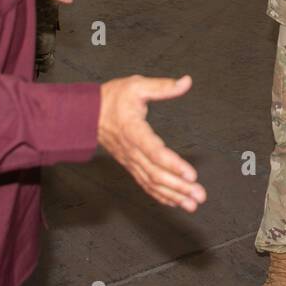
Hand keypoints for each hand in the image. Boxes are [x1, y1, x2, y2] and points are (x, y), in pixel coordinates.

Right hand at [98, 74, 205, 212]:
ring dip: (173, 195)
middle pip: (156, 173)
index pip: (154, 151)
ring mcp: (130, 161)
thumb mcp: (137, 85)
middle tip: (199, 195)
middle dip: (179, 187)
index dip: (173, 164)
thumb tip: (186, 82)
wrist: (86, 114)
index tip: (190, 174)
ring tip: (193, 204)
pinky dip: (161, 195)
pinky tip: (175, 202)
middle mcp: (132, 150)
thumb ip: (163, 86)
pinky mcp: (130, 166)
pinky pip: (145, 184)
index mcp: (133, 130)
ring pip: (152, 182)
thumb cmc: (113, 98)